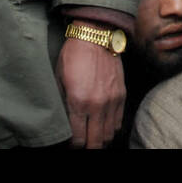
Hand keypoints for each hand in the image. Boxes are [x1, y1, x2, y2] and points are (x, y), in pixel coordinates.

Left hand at [57, 22, 126, 148]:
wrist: (96, 35)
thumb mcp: (59, 80)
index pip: (78, 139)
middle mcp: (97, 105)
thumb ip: (62, 104)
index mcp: (78, 102)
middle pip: (96, 142)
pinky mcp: (122, 94)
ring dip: (100, 139)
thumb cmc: (73, 55)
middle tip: (82, 144)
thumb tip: (63, 122)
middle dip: (88, 147)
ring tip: (92, 137)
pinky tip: (103, 125)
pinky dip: (111, 128)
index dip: (73, 146)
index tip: (70, 144)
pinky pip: (119, 121)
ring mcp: (112, 100)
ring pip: (109, 135)